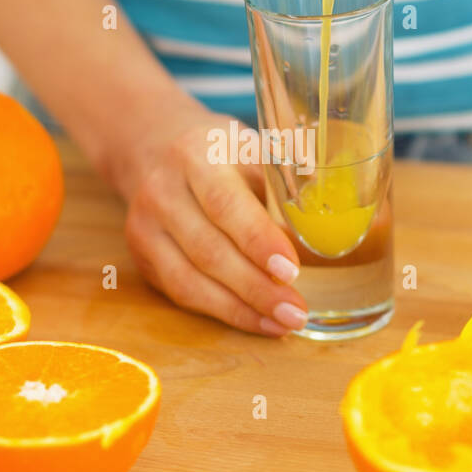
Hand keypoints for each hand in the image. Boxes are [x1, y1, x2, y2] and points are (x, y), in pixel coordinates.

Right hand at [113, 92, 307, 335]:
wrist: (155, 148)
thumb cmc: (219, 152)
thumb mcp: (251, 147)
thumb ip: (285, 181)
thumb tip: (328, 223)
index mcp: (196, 155)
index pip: (224, 203)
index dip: (257, 240)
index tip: (291, 270)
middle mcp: (162, 191)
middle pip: (208, 249)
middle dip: (256, 287)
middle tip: (297, 311)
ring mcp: (145, 226)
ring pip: (190, 279)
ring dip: (241, 309)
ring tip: (284, 323)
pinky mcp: (142, 255)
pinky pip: (182, 292)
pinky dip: (223, 311)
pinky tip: (257, 320)